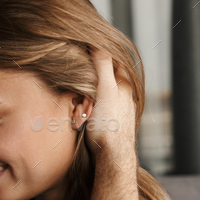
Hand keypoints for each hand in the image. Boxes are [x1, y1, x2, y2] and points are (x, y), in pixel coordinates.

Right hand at [85, 48, 136, 165]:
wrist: (113, 156)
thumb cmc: (109, 124)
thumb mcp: (103, 89)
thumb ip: (102, 66)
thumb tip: (97, 43)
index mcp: (123, 86)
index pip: (113, 62)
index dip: (100, 54)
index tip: (86, 50)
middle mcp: (124, 97)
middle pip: (106, 80)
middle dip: (91, 78)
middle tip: (75, 78)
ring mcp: (118, 112)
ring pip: (101, 97)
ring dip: (88, 97)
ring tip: (76, 101)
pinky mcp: (111, 125)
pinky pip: (98, 112)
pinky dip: (89, 110)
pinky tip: (82, 116)